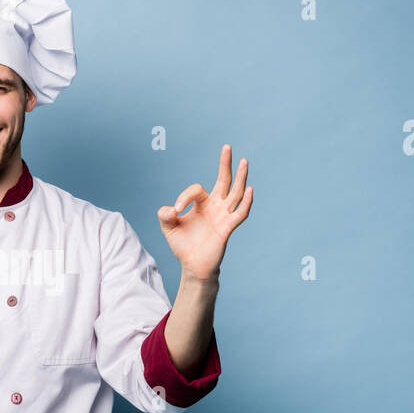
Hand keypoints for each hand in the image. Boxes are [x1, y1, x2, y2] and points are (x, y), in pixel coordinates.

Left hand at [157, 144, 252, 281]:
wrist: (192, 265)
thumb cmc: (183, 245)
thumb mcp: (169, 228)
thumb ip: (165, 216)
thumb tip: (170, 209)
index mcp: (202, 203)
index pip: (197, 189)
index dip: (184, 196)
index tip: (175, 210)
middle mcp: (216, 206)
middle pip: (224, 180)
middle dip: (225, 164)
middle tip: (227, 146)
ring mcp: (224, 216)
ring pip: (235, 193)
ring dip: (241, 178)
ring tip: (244, 161)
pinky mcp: (228, 228)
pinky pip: (240, 214)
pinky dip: (245, 202)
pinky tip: (249, 190)